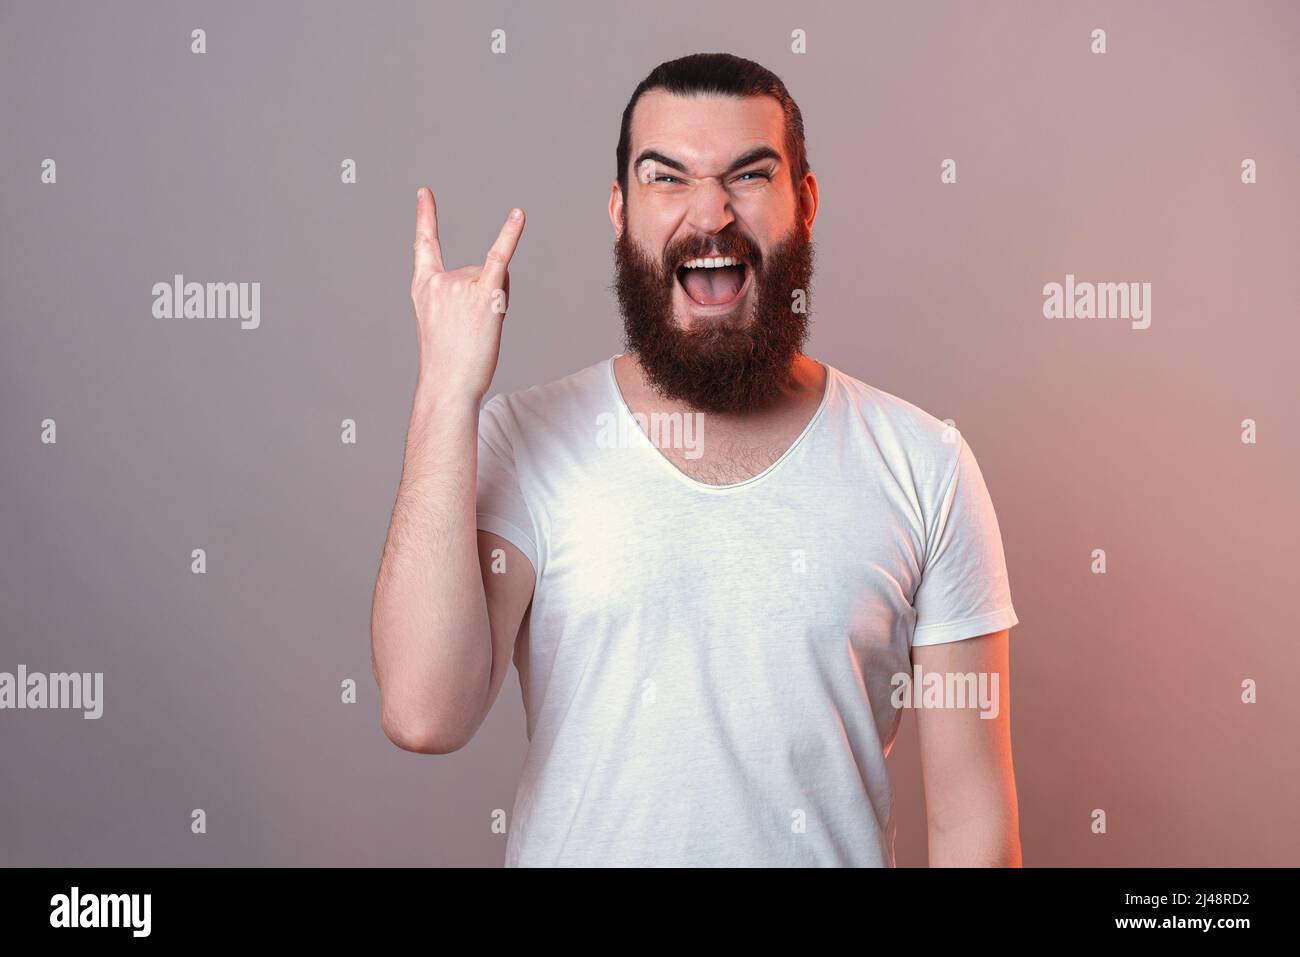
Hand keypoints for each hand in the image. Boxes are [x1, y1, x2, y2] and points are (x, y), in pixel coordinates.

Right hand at [410, 187, 524, 403]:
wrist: (448, 385)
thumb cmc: (449, 362)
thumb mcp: (444, 322)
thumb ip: (464, 291)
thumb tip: (494, 274)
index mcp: (423, 287)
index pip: (425, 246)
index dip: (426, 217)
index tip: (425, 193)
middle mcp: (440, 281)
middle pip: (478, 269)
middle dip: (485, 296)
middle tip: (472, 330)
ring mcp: (460, 285)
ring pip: (496, 277)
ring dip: (497, 303)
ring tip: (481, 330)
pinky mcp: (484, 294)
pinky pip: (500, 258)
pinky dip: (510, 235)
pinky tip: (518, 215)